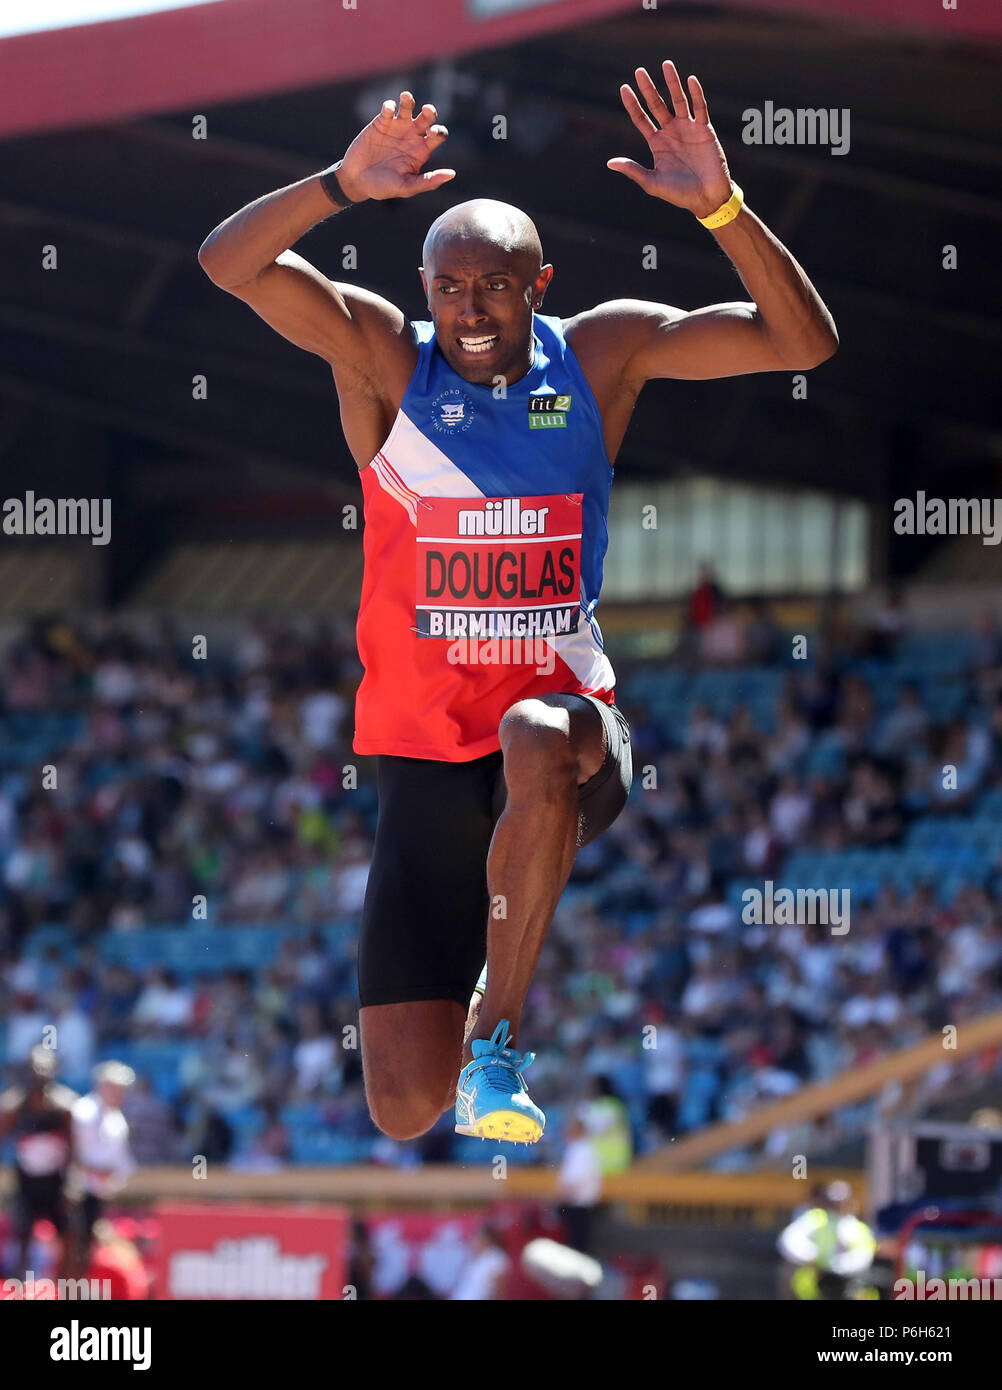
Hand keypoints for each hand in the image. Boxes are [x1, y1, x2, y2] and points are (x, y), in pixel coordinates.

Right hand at [337, 92, 455, 201]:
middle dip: (429, 112)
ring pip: (408, 107)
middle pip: (427, 118)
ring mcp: (396, 127)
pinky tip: (389, 111)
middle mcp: (412, 136)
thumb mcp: (406, 187)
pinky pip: (388, 108)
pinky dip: (390, 106)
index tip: (432, 134)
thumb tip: (452, 174)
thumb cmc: (383, 187)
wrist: (356, 181)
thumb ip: (429, 181)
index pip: (438, 136)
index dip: (439, 132)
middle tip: (427, 111)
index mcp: (421, 151)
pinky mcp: (381, 122)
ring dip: (409, 100)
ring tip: (406, 97)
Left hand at [608, 61, 732, 217]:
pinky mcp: (705, 129)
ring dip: (672, 82)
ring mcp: (688, 128)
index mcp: (657, 143)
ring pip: (678, 100)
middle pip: (657, 105)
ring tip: (665, 64)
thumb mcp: (652, 183)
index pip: (641, 119)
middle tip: (639, 71)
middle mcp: (671, 132)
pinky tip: (690, 80)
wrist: (707, 198)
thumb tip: (610, 163)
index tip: (623, 88)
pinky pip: (700, 107)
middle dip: (648, 88)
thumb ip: (633, 170)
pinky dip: (696, 94)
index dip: (633, 104)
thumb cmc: (679, 194)